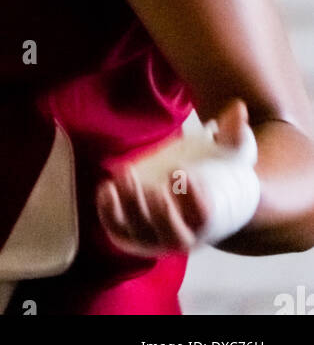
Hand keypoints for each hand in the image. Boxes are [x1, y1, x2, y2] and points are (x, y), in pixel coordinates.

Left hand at [95, 98, 252, 256]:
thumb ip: (235, 133)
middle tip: (154, 188)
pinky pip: (118, 228)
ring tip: (125, 174)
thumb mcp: (232, 151)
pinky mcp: (132, 228)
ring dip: (131, 207)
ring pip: (142, 232)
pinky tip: (106, 188)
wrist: (198, 193)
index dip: (194, 198)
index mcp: (212, 219)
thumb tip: (238, 109)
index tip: (182, 172)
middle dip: (161, 213)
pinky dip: (109, 213)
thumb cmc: (218, 170)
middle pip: (172, 234)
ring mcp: (156, 235)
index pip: (204, 217)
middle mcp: (184, 234)